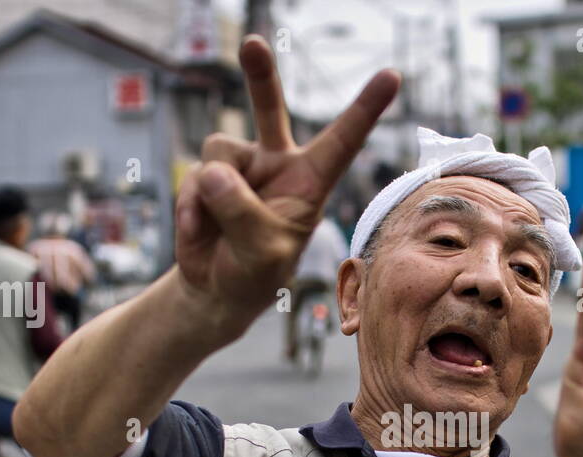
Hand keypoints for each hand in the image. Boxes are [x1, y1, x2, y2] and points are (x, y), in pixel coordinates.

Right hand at [173, 36, 398, 337]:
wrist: (219, 287)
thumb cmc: (257, 273)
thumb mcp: (262, 252)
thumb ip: (242, 212)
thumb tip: (214, 171)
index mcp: (311, 182)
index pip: (343, 141)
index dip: (366, 108)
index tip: (391, 75)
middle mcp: (278, 164)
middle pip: (269, 109)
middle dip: (259, 74)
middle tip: (253, 43)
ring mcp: (241, 167)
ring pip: (219, 152)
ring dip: (212, 191)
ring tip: (218, 226)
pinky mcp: (208, 175)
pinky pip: (194, 175)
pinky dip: (191, 206)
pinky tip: (198, 230)